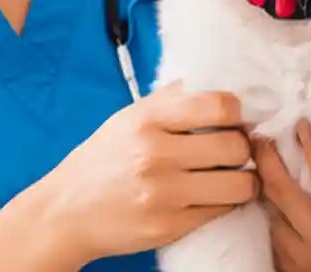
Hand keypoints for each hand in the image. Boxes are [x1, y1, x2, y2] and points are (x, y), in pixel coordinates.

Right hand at [36, 82, 256, 265]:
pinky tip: (214, 196)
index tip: (234, 119)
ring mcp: (164, 195)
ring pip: (239, 184)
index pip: (219, 105)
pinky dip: (226, 203)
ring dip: (244, 180)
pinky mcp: (170, 227)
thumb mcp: (127, 118)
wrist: (65, 212)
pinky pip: (222, 211)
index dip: (236, 112)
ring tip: (233, 176)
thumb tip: (213, 82)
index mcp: (146, 120)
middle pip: (235, 146)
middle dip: (243, 148)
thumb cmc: (101, 161)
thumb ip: (170, 99)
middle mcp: (156, 156)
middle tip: (236, 150)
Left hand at [254, 120, 310, 270]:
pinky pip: (270, 233)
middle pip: (285, 192)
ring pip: (271, 213)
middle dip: (268, 159)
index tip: (302, 124)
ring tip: (254, 158)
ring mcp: (297, 258)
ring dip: (263, 185)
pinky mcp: (283, 267)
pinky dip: (267, 212)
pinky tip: (261, 195)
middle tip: (259, 134)